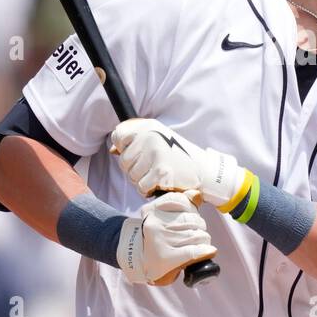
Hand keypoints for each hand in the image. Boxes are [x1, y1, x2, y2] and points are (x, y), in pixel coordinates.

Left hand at [109, 119, 246, 208]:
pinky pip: (141, 187)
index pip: (118, 136)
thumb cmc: (177, 156)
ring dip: (143, 180)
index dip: (124, 149)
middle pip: (123, 160)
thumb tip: (113, 150)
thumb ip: (135, 142)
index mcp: (148, 126)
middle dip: (135, 169)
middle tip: (154, 167)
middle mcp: (150, 136)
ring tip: (159, 174)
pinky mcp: (160, 172)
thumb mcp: (158, 139)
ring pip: (131, 176)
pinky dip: (150, 189)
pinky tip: (162, 183)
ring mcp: (155, 154)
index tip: (139, 154)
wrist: (204, 170)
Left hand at [116, 190, 216, 285]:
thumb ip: (190, 263)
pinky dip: (188, 205)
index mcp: (163, 257)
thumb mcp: (171, 274)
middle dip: (203, 238)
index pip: (193, 252)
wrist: (133, 250)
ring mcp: (156, 221)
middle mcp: (159, 237)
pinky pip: (179, 200)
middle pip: (195, 234)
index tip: (211, 251)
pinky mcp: (154, 209)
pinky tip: (188, 212)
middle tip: (201, 241)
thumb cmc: (155, 264)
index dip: (206, 251)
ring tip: (195, 228)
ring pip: (191, 218)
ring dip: (198, 224)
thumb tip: (209, 250)